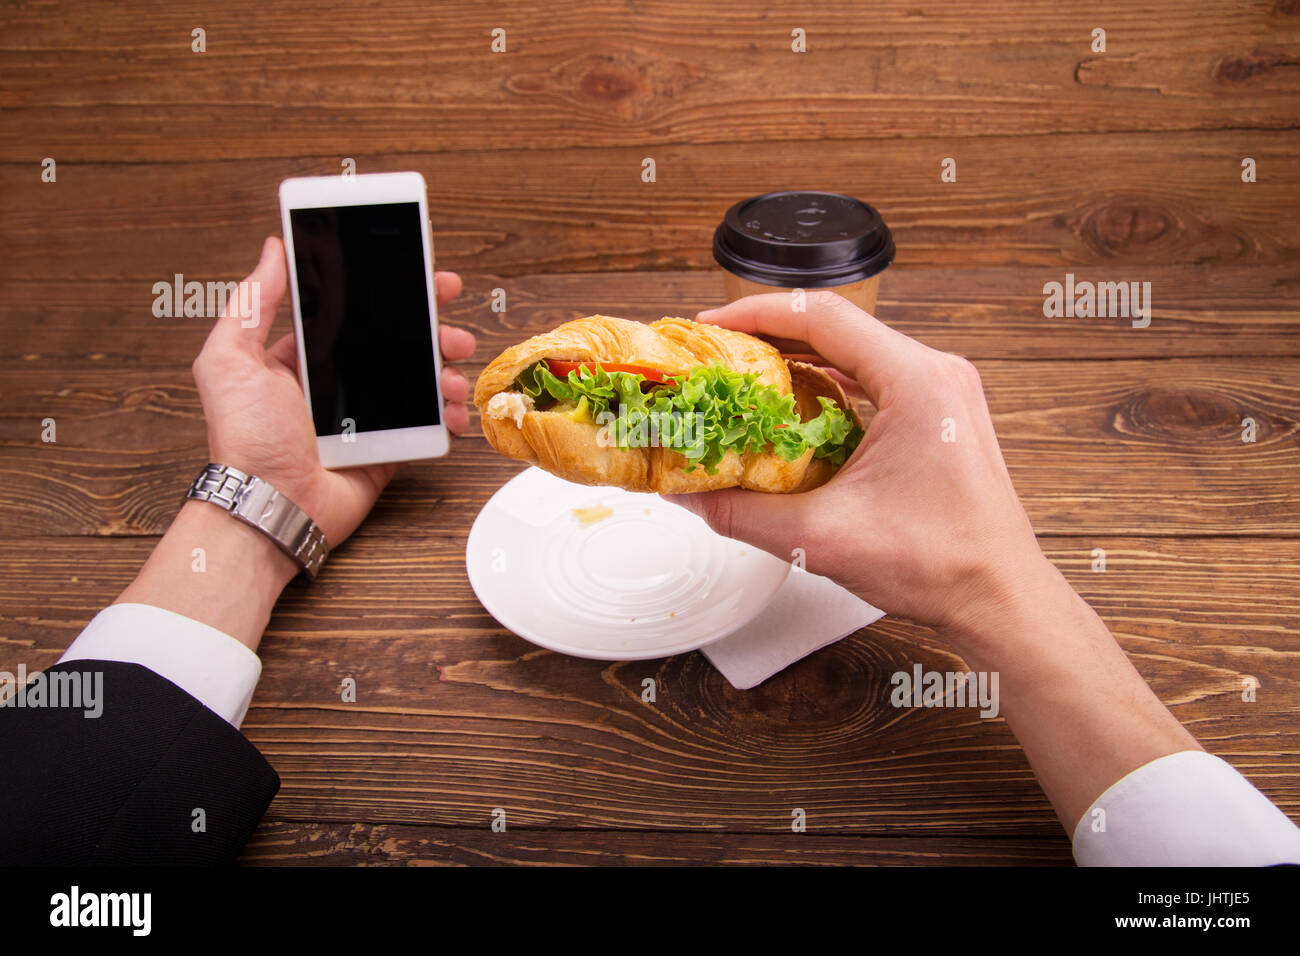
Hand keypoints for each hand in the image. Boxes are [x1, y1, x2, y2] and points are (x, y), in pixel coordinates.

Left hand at [191, 236, 476, 546]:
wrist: (271, 505)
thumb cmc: (244, 439)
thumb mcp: (230, 360)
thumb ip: (253, 303)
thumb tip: (273, 249)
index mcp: (304, 355)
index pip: (353, 311)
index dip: (389, 291)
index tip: (421, 275)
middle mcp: (338, 380)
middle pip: (397, 341)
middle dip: (431, 326)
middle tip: (451, 321)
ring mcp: (367, 414)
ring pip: (420, 380)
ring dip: (446, 368)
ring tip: (454, 369)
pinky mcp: (389, 447)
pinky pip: (427, 424)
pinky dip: (448, 414)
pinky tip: (453, 408)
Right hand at [670, 290, 1051, 632]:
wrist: (998, 596)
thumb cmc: (939, 564)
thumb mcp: (822, 538)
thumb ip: (744, 514)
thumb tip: (690, 496)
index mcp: (916, 382)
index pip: (823, 316)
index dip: (756, 313)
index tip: (711, 328)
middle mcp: (935, 373)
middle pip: (837, 326)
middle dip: (769, 336)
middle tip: (716, 354)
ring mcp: (942, 391)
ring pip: (854, 352)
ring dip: (797, 360)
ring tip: (743, 378)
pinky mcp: (939, 413)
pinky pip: (872, 380)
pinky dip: (827, 386)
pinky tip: (790, 411)